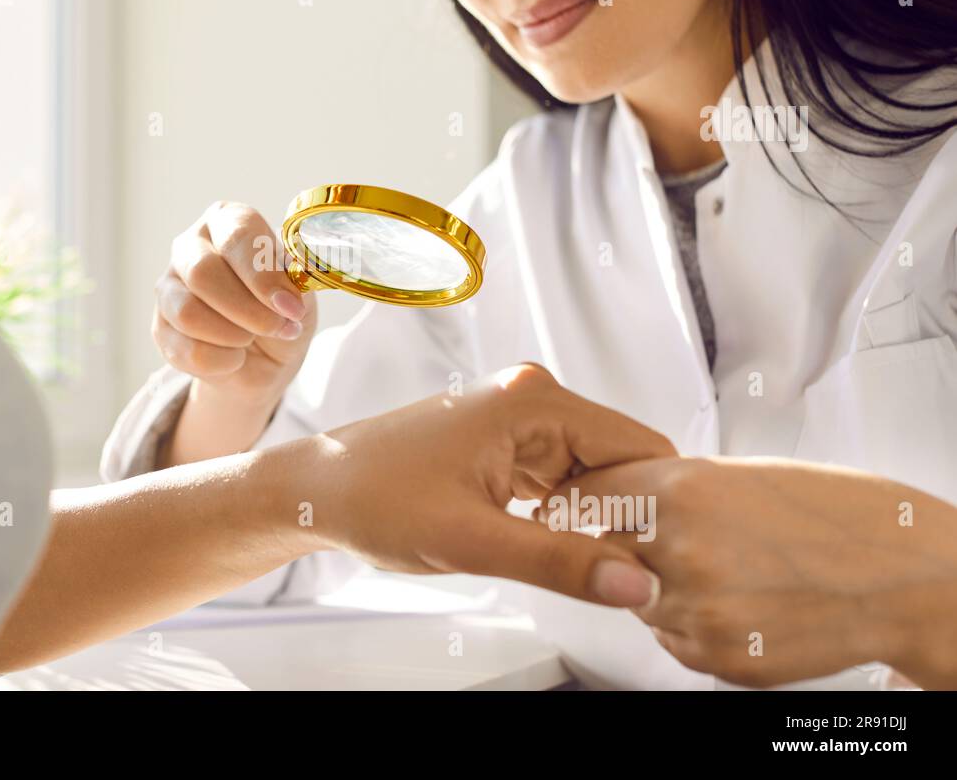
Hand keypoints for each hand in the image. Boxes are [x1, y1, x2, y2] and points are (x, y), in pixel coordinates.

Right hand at [154, 201, 315, 410]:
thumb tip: (286, 292)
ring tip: (253, 338)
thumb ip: (292, 282)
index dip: (264, 274)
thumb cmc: (281, 311)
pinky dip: (222, 362)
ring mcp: (169, 286)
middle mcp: (190, 245)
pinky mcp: (160, 327)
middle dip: (247, 309)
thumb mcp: (299, 291)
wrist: (265, 359)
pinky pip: (186, 350)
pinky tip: (235, 357)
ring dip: (232, 335)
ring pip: (187, 313)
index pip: (237, 234)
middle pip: (203, 271)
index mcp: (227, 221)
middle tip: (279, 327)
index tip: (291, 307)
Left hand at [288, 363, 676, 606]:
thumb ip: (560, 561)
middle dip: (628, 517)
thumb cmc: (376, 498)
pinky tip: (555, 547)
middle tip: (623, 575)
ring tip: (583, 564)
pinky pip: (563, 478)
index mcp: (534, 401)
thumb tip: (635, 583)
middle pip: (622, 461)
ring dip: (596, 519)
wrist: (320, 488)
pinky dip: (568, 514)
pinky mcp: (506, 441)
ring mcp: (520, 417)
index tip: (660, 561)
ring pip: (594, 474)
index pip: (641, 448)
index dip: (657, 507)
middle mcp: (533, 397)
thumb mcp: (472, 540)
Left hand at [541, 457, 956, 686]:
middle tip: (670, 539)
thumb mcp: (730, 475)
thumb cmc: (822, 514)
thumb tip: (603, 498)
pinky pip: (672, 638)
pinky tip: (741, 600)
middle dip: (621, 546)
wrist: (892, 573)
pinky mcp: (712, 655)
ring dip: (662, 586)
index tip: (575, 508)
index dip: (577, 504)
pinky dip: (694, 622)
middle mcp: (677, 551)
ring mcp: (694, 609)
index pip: (580, 499)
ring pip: (637, 598)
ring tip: (727, 567)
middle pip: (602, 552)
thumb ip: (658, 489)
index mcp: (677, 492)